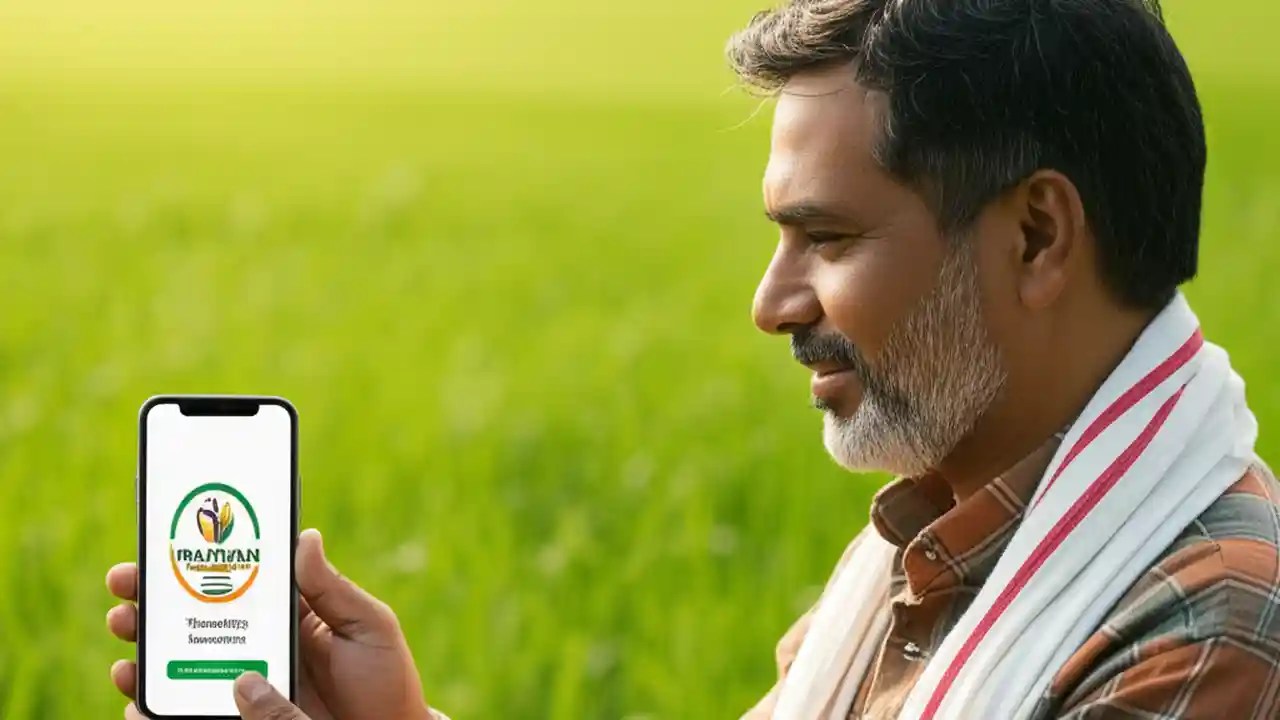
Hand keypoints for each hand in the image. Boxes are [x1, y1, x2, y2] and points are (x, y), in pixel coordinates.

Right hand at [107, 528, 434, 719]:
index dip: (189, 565)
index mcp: (286, 612)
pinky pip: (188, 710)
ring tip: (126, 658)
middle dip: (149, 606)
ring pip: (178, 665)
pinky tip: (138, 704)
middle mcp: (256, 645)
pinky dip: (155, 708)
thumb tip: (305, 536)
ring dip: (142, 658)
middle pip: (191, 620)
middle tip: (123, 598)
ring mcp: (244, 683)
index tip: (156, 551)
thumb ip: (332, 588)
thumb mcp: (367, 626)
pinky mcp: (240, 716)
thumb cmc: (384, 681)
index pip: (230, 580)